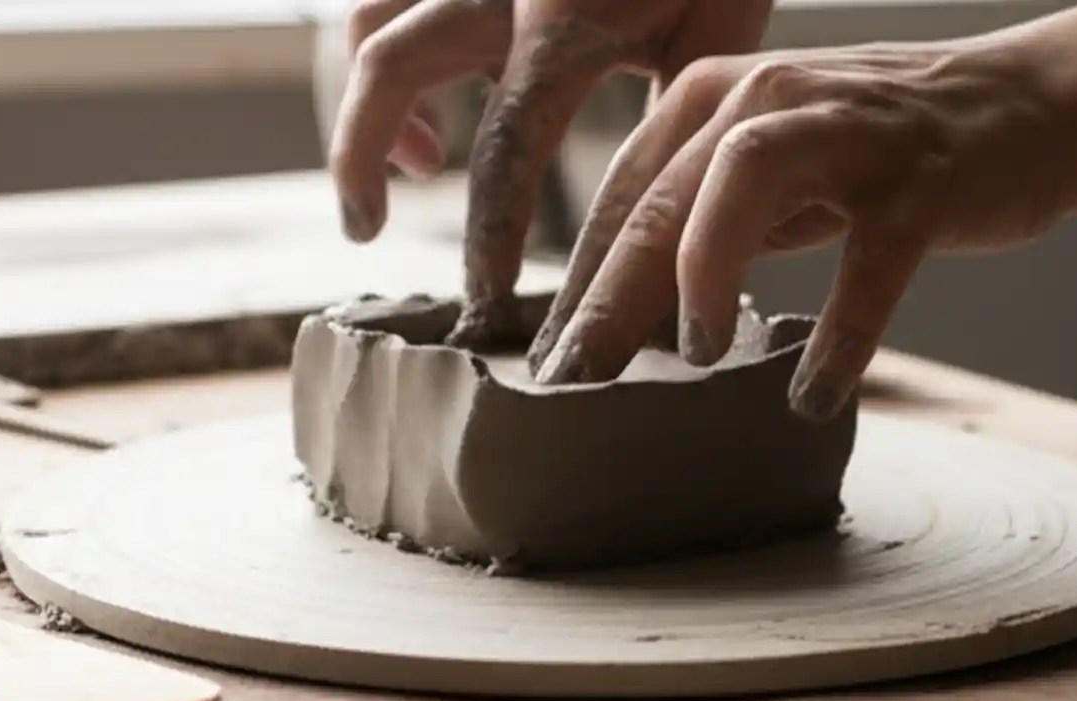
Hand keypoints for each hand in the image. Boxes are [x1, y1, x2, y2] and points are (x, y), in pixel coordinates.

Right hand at [327, 0, 771, 345]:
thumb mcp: (718, 23)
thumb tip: (664, 202)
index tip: (488, 297)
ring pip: (366, 21)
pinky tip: (434, 83)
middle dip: (358, 162)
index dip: (488, 238)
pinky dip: (389, 45)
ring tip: (411, 165)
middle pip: (382, 72)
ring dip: (368, 100)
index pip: (505, 153)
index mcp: (565, 19)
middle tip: (365, 230)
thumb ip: (678, 106)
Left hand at [530, 40, 1069, 420]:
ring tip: (696, 358)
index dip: (576, 280)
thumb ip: (701, 219)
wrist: (1020, 104)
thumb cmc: (872, 150)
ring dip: (701, 279)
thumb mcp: (769, 171)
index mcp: (714, 97)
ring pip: (737, 189)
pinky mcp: (918, 180)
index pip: (622, 194)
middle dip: (607, 297)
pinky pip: (868, 263)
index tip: (547, 359)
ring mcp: (844, 131)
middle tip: (576, 380)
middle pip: (660, 199)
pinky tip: (812, 396)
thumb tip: (625, 310)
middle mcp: (766, 96)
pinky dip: (839, 336)